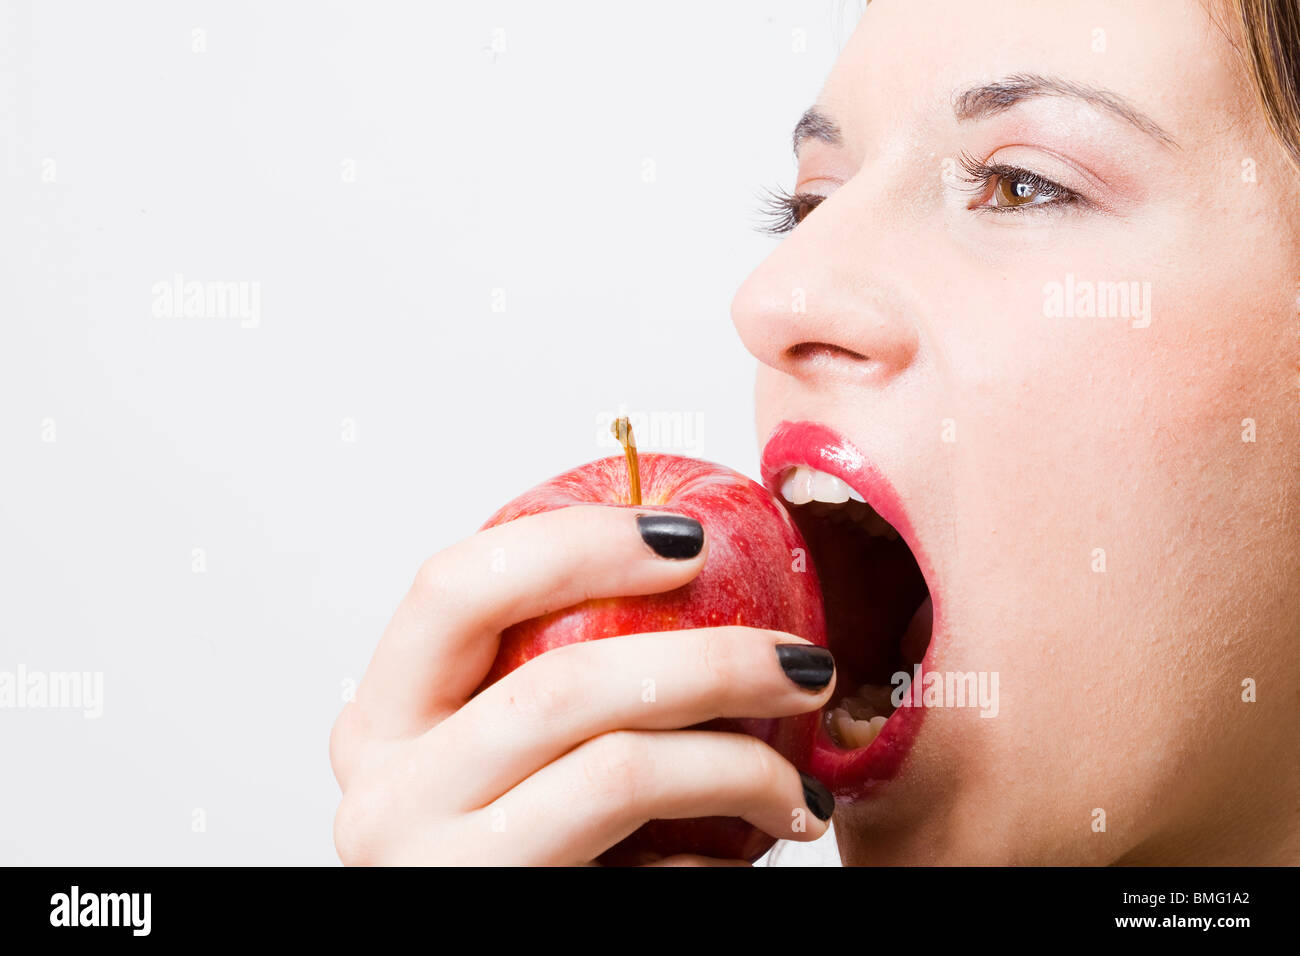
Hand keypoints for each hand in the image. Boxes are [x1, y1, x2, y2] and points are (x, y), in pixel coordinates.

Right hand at [329, 505, 835, 864]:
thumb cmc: (495, 845)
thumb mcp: (477, 750)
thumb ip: (530, 673)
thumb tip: (683, 561)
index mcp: (382, 719)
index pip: (457, 586)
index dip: (578, 542)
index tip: (690, 539)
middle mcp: (387, 794)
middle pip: (562, 685)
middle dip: (709, 661)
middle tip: (801, 665)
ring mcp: (441, 869)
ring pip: (619, 773)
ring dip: (739, 766)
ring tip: (801, 786)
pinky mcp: (511, 920)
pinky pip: (648, 874)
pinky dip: (717, 862)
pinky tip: (746, 853)